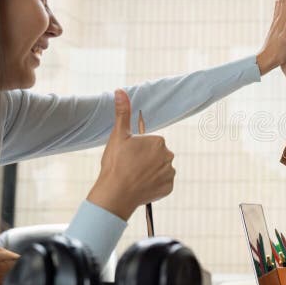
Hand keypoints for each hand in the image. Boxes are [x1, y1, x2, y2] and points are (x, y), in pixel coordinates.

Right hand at [87, 89, 175, 219]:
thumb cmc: (116, 164)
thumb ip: (122, 113)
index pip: (150, 143)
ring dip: (150, 172)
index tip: (128, 157)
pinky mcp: (169, 187)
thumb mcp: (117, 136)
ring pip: (160, 169)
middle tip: (131, 168)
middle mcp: (169, 155)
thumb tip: (120, 91)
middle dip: (146, 160)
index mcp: (158, 141)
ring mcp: (170, 172)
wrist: (116, 193)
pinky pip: (163, 183)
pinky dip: (154, 185)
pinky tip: (142, 186)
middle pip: (156, 155)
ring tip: (135, 177)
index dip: (137, 150)